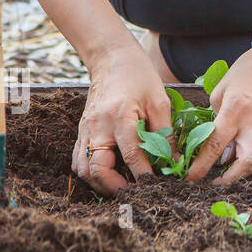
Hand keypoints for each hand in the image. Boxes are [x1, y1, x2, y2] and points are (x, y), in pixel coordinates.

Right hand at [73, 44, 171, 196]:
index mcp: (120, 117)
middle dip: (114, 186)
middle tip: (134, 192)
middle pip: (96, 169)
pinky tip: (109, 173)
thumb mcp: (159, 100)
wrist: (112, 59)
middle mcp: (97, 126)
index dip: (143, 174)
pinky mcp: (82, 131)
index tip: (156, 185)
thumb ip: (164, 132)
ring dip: (99, 182)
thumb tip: (172, 160)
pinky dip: (91, 171)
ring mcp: (85, 130)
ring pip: (82, 168)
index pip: (131, 154)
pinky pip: (79, 159)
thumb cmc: (139, 76)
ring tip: (121, 186)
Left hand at [185, 38, 251, 185]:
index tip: (191, 178)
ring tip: (238, 173)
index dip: (201, 166)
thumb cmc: (248, 70)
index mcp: (235, 110)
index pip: (216, 145)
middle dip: (228, 179)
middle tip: (215, 183)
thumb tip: (216, 143)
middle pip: (245, 163)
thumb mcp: (222, 90)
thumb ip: (216, 118)